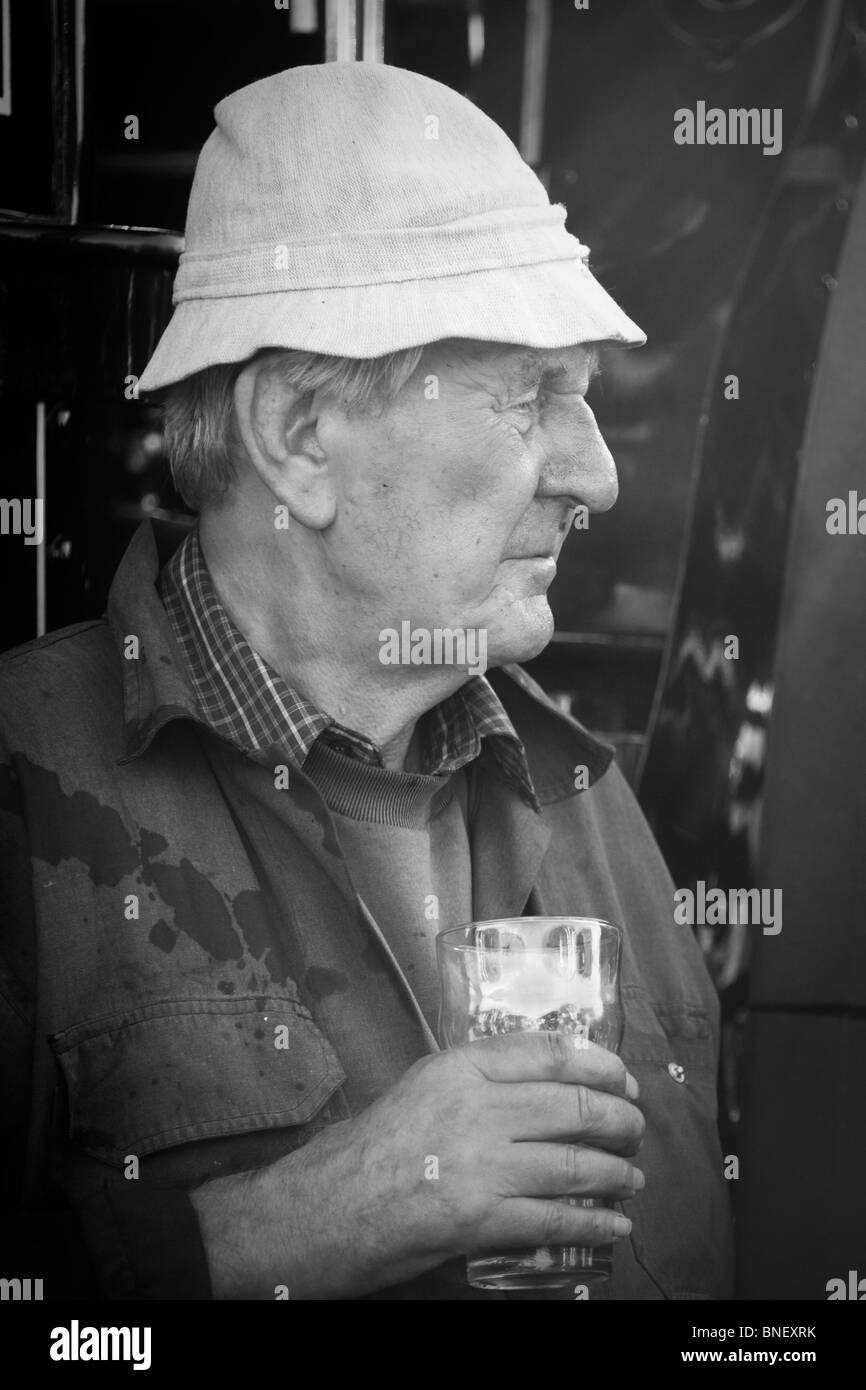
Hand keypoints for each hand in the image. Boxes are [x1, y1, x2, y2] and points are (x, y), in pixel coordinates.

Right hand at [192, 1031, 643, 1298]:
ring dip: (616, 1173)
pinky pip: (555, 1219)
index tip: (623, 1077)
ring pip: (574, 1163)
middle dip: (620, 1119)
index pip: (549, 1052)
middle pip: (574, 1105)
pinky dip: (594, 1221)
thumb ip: (475, 1078)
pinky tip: (614, 1223)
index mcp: (460, 1067)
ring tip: (632, 1178)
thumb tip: (539, 1082)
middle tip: (636, 1130)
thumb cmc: (367, 1147)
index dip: (599, 1064)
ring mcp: (481, 1164)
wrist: (321, 1207)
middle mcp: (477, 1107)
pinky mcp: (480, 1218)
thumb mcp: (420, 1086)